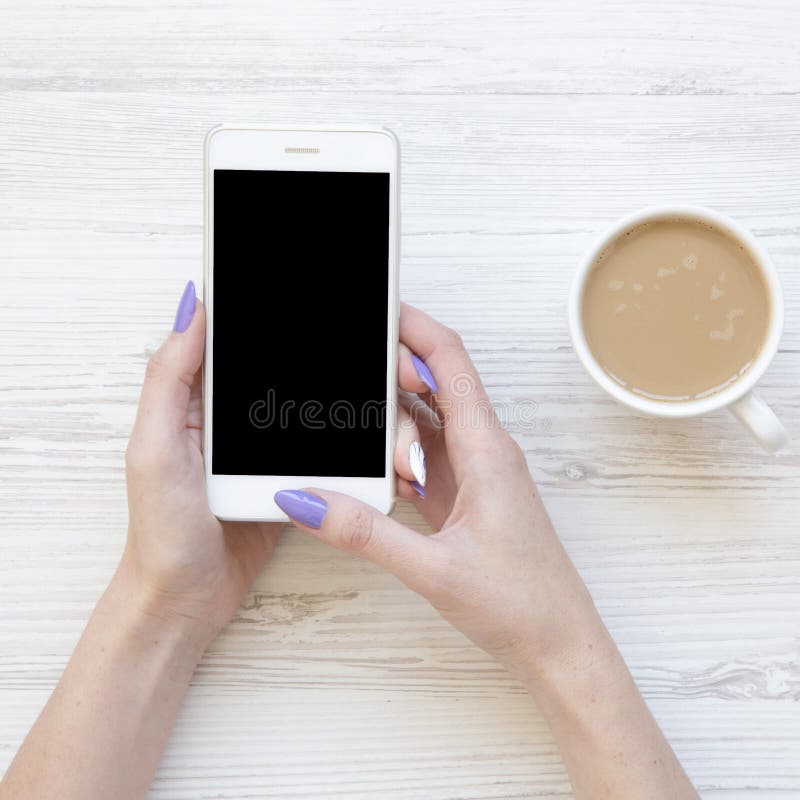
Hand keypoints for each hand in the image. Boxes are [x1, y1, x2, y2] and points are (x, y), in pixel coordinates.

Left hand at [122, 282, 430, 644]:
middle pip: (300, 373)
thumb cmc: (161, 531)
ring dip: (359, 408)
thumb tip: (192, 307)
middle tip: (393, 367)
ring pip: (322, 411)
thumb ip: (170, 379)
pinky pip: (328, 452)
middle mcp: (239, 417)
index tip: (338, 308)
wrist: (185, 600)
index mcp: (203, 399)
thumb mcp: (155, 448)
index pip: (249, 343)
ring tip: (396, 412)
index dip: (286, 321)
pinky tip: (384, 447)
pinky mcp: (290, 478)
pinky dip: (355, 446)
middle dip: (347, 364)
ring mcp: (268, 449)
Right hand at [274, 302, 598, 678]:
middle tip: (344, 369)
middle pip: (433, 381)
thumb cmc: (519, 603)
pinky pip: (424, 454)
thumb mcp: (432, 569)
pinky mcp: (463, 495)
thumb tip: (305, 500)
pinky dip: (394, 451)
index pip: (449, 361)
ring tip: (347, 415)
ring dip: (390, 415)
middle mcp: (483, 450)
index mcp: (486, 449)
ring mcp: (474, 472)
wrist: (557, 642)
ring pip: (426, 418)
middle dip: (389, 368)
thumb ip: (365, 533)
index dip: (413, 326)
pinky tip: (370, 466)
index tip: (375, 305)